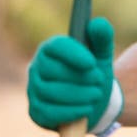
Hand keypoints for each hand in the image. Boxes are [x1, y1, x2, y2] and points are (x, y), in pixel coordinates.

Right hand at [28, 17, 119, 132]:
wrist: (94, 98)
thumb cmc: (95, 71)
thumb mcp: (102, 53)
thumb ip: (102, 37)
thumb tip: (98, 23)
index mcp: (51, 49)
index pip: (55, 46)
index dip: (72, 54)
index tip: (92, 62)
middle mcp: (37, 68)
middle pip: (54, 71)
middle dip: (82, 77)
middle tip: (100, 80)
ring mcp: (34, 91)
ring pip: (53, 93)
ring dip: (81, 95)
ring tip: (97, 93)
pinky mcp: (36, 112)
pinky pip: (51, 113)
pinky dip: (73, 111)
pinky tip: (88, 108)